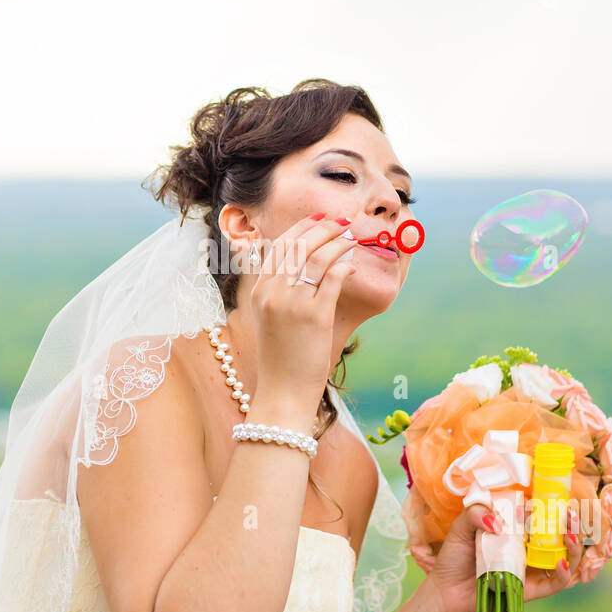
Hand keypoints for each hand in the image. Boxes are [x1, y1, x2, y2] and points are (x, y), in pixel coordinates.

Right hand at [248, 212, 357, 401]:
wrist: (282, 392)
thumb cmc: (281, 357)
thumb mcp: (270, 318)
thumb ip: (279, 291)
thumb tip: (303, 266)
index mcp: (259, 291)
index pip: (279, 246)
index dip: (301, 228)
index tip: (319, 219)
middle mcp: (272, 292)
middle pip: (298, 246)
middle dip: (323, 228)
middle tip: (343, 222)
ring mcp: (292, 303)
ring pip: (317, 257)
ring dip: (337, 242)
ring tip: (352, 238)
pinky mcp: (314, 316)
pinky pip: (333, 278)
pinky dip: (344, 267)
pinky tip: (352, 266)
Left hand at [423, 502, 583, 611]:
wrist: (446, 591)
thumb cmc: (454, 558)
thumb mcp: (461, 527)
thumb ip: (475, 513)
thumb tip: (498, 522)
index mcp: (514, 531)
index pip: (540, 516)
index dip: (553, 507)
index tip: (558, 497)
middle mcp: (527, 549)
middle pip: (559, 536)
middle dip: (571, 524)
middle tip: (572, 513)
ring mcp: (531, 570)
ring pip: (564, 559)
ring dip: (574, 548)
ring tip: (571, 535)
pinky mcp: (530, 590)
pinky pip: (554, 584)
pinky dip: (563, 574)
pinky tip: (562, 562)